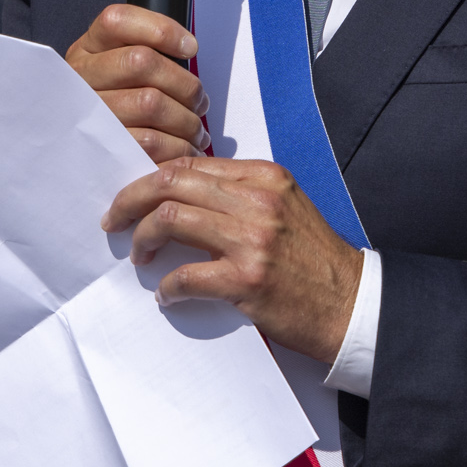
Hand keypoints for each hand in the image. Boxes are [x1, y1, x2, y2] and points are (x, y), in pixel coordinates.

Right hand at [67, 5, 204, 163]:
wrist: (83, 149)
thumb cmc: (118, 104)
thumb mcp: (122, 67)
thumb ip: (150, 53)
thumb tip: (188, 47)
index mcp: (89, 49)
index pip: (117, 21)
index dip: (161, 30)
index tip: (190, 48)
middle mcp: (81, 76)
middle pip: (142, 62)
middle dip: (185, 84)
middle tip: (200, 102)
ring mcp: (85, 111)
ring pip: (149, 103)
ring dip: (187, 120)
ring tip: (196, 130)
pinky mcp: (97, 147)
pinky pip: (148, 141)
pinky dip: (178, 147)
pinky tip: (186, 148)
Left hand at [105, 156, 361, 363]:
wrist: (351, 302)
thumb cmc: (314, 259)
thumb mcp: (284, 208)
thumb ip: (240, 196)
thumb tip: (181, 196)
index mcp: (266, 177)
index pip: (190, 163)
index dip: (149, 179)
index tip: (131, 199)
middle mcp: (259, 200)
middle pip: (170, 182)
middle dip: (130, 200)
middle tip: (115, 222)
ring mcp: (254, 239)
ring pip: (170, 218)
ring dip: (143, 239)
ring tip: (140, 256)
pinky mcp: (248, 279)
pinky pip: (185, 275)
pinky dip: (167, 286)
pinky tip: (168, 295)